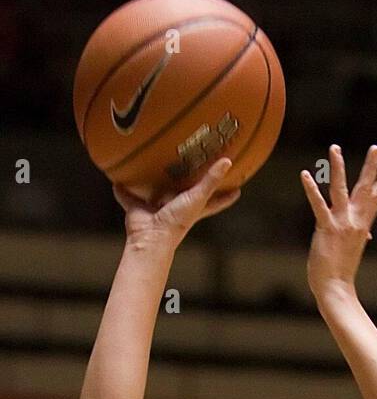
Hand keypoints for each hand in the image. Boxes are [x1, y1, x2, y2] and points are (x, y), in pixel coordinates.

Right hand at [113, 158, 240, 247]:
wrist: (151, 238)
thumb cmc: (178, 221)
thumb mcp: (197, 198)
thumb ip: (210, 180)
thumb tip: (228, 161)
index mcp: (193, 207)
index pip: (214, 200)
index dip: (225, 195)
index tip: (238, 188)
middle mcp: (175, 206)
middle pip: (183, 192)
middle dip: (186, 181)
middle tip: (190, 164)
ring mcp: (156, 207)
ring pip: (155, 191)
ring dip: (152, 182)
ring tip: (151, 164)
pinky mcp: (137, 208)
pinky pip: (127, 195)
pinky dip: (121, 189)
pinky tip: (116, 177)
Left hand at [301, 144, 376, 299]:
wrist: (336, 288)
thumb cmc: (341, 272)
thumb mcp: (352, 250)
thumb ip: (360, 237)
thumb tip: (368, 235)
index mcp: (362, 227)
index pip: (375, 201)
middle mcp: (355, 222)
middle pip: (365, 190)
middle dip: (371, 168)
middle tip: (376, 148)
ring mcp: (341, 224)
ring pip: (341, 189)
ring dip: (338, 167)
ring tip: (335, 148)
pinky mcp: (326, 228)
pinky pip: (318, 205)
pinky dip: (311, 189)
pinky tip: (305, 174)